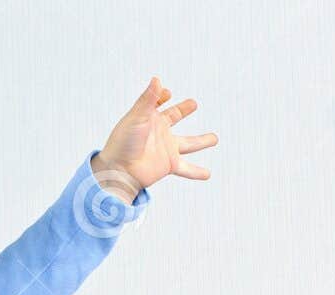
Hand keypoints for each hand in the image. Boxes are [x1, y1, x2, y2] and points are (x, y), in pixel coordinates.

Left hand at [92, 77, 217, 200]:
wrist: (119, 171)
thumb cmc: (122, 143)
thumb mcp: (137, 117)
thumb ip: (149, 99)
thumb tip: (157, 79)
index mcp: (149, 118)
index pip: (158, 102)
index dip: (161, 95)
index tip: (167, 93)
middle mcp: (159, 133)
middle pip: (175, 117)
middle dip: (183, 110)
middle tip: (193, 104)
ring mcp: (166, 149)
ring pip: (189, 143)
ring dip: (202, 141)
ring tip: (215, 138)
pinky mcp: (169, 165)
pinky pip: (187, 169)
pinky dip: (197, 172)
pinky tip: (207, 174)